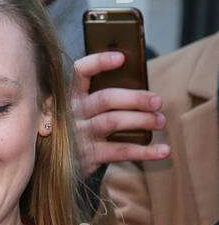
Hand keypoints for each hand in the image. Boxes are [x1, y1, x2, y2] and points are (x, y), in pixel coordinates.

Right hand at [71, 52, 169, 177]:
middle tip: (157, 101)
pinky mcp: (88, 156)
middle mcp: (73, 113)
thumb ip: (103, 97)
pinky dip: (145, 152)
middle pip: (105, 99)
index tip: (121, 58)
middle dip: (135, 98)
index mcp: (72, 96)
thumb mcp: (84, 110)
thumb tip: (143, 93)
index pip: (81, 72)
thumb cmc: (82, 129)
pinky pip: (120, 151)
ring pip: (113, 122)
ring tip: (160, 121)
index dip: (99, 62)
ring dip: (142, 121)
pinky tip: (164, 151)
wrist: (60, 166)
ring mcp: (79, 135)